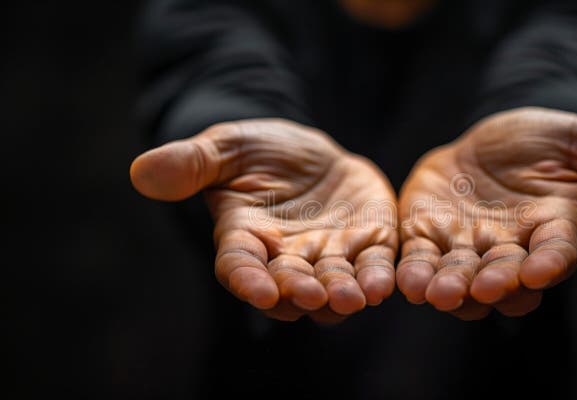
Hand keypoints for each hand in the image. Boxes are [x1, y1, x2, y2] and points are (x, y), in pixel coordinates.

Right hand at [130, 119, 397, 322]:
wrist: (309, 154)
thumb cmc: (258, 151)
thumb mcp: (224, 147)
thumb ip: (190, 163)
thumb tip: (142, 173)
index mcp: (245, 237)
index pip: (240, 266)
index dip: (247, 280)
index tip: (257, 290)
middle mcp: (286, 257)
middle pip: (289, 285)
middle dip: (299, 292)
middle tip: (310, 295)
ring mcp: (328, 255)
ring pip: (334, 287)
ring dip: (343, 295)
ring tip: (355, 297)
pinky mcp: (368, 244)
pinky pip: (373, 267)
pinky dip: (378, 278)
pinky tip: (385, 284)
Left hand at [397, 107, 576, 319]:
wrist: (491, 141)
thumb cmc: (545, 140)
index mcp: (552, 228)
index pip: (557, 252)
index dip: (550, 262)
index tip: (541, 268)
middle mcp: (510, 248)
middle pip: (505, 275)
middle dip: (495, 283)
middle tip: (485, 288)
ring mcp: (467, 246)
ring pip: (459, 277)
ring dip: (449, 287)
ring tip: (436, 292)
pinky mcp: (427, 235)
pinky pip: (420, 258)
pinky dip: (413, 271)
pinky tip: (403, 280)